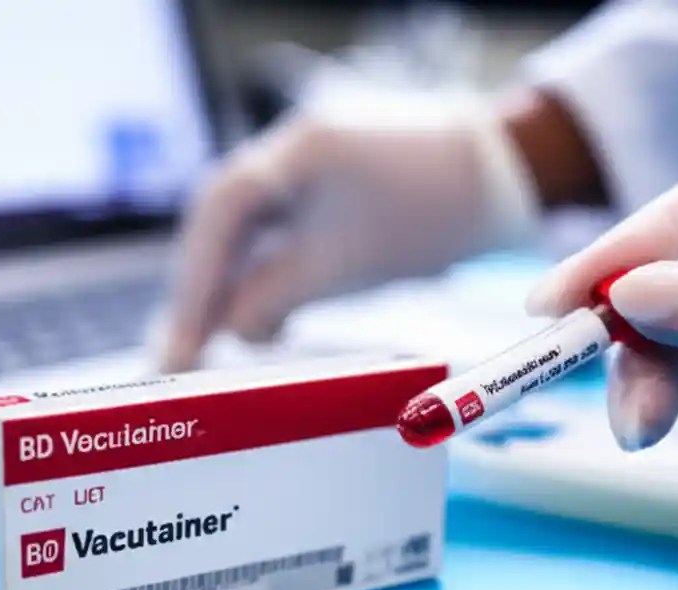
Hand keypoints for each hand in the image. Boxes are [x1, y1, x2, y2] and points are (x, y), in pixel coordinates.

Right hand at [158, 88, 544, 371]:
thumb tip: (228, 329)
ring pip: (246, 229)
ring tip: (204, 346)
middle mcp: (289, 148)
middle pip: (222, 219)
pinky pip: (275, 230)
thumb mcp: (346, 265)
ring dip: (228, 285)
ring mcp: (304, 163)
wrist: (500, 177)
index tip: (179, 339)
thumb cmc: (431, 216)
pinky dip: (263, 274)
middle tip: (177, 354)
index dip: (194, 278)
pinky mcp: (322, 184)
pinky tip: (256, 319)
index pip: (221, 211)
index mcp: (298, 149)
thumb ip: (276, 294)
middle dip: (200, 288)